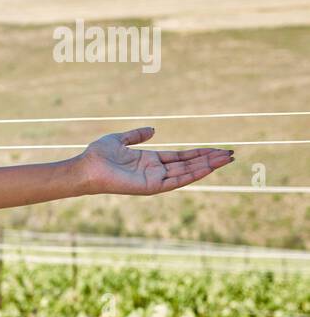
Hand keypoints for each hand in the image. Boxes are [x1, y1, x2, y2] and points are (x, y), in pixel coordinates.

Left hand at [75, 127, 233, 195]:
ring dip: (207, 166)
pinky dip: (193, 174)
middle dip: (210, 160)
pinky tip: (208, 168)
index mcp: (150, 160)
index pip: (181, 157)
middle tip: (231, 154)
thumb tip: (153, 129)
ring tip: (226, 159)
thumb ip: (137, 135)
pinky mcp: (151, 187)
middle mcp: (155, 171)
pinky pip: (176, 180)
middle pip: (189, 165)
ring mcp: (155, 180)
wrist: (86, 167)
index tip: (217, 149)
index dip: (199, 153)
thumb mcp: (120, 139)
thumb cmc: (98, 154)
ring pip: (187, 172)